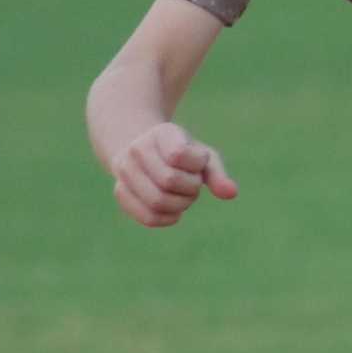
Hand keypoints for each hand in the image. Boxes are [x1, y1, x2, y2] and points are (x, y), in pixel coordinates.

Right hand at [111, 122, 238, 227]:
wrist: (143, 150)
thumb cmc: (182, 154)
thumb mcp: (202, 158)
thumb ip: (217, 174)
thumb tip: (231, 194)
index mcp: (161, 133)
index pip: (179, 155)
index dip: (197, 164)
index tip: (197, 162)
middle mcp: (137, 148)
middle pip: (168, 180)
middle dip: (189, 188)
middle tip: (192, 184)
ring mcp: (124, 170)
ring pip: (157, 201)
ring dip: (179, 205)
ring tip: (182, 196)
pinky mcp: (120, 191)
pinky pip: (148, 217)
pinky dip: (168, 219)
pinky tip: (174, 211)